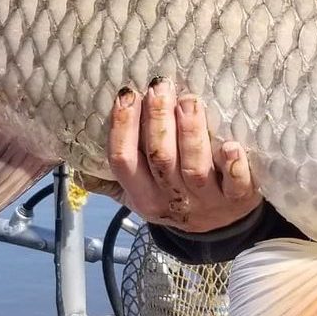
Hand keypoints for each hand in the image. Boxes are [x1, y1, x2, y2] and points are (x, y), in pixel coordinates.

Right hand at [105, 78, 258, 233]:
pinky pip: (236, 184)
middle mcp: (173, 199)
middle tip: (160, 87)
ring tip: (189, 100)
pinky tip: (230, 144)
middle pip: (159, 158)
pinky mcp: (238, 199)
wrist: (220, 228)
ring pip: (195, 168)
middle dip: (158, 119)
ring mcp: (207, 201)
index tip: (128, 94)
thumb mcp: (140, 196)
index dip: (123, 126)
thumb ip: (113, 180)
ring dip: (191, 131)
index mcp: (143, 197)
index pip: (124, 160)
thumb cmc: (175, 198)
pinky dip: (234, 164)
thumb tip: (78, 164)